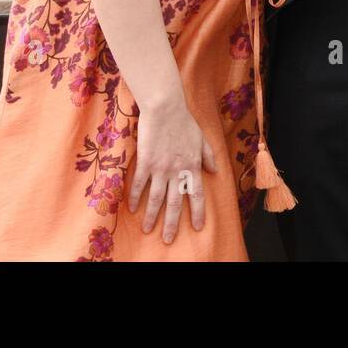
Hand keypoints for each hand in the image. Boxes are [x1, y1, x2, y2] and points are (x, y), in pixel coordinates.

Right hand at [127, 99, 218, 243]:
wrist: (166, 108)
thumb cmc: (184, 121)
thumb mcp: (202, 139)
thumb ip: (208, 156)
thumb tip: (215, 170)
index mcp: (192, 166)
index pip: (196, 194)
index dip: (197, 212)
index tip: (197, 227)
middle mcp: (177, 171)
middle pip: (174, 203)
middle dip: (172, 223)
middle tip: (168, 240)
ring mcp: (160, 168)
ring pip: (156, 199)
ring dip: (152, 216)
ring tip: (148, 230)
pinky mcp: (145, 162)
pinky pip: (139, 184)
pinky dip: (135, 197)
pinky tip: (132, 208)